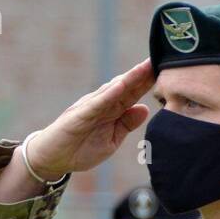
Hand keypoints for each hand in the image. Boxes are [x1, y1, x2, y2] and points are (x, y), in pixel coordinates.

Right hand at [25, 58, 154, 179]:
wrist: (53, 159)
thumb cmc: (81, 149)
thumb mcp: (111, 140)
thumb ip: (126, 124)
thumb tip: (145, 109)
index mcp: (111, 111)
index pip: (133, 93)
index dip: (148, 82)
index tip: (166, 70)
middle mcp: (102, 104)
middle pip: (126, 86)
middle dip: (142, 74)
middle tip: (160, 59)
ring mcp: (90, 107)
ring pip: (112, 90)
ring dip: (128, 78)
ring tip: (144, 67)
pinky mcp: (78, 115)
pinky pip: (96, 104)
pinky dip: (108, 94)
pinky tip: (120, 86)